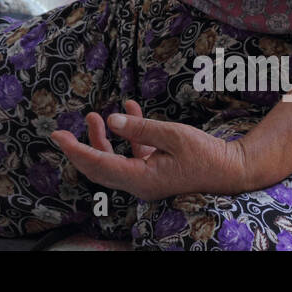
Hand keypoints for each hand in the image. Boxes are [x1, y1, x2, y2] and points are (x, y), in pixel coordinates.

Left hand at [49, 100, 254, 199]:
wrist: (234, 169)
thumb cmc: (207, 155)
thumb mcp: (173, 136)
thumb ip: (141, 128)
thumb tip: (112, 121)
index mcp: (141, 179)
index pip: (98, 165)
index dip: (75, 149)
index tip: (57, 136)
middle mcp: (139, 183)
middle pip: (99, 167)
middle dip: (81, 147)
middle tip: (61, 132)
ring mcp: (147, 178)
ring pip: (114, 160)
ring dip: (102, 138)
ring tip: (95, 115)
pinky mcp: (157, 170)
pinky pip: (134, 153)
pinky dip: (129, 134)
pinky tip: (130, 108)